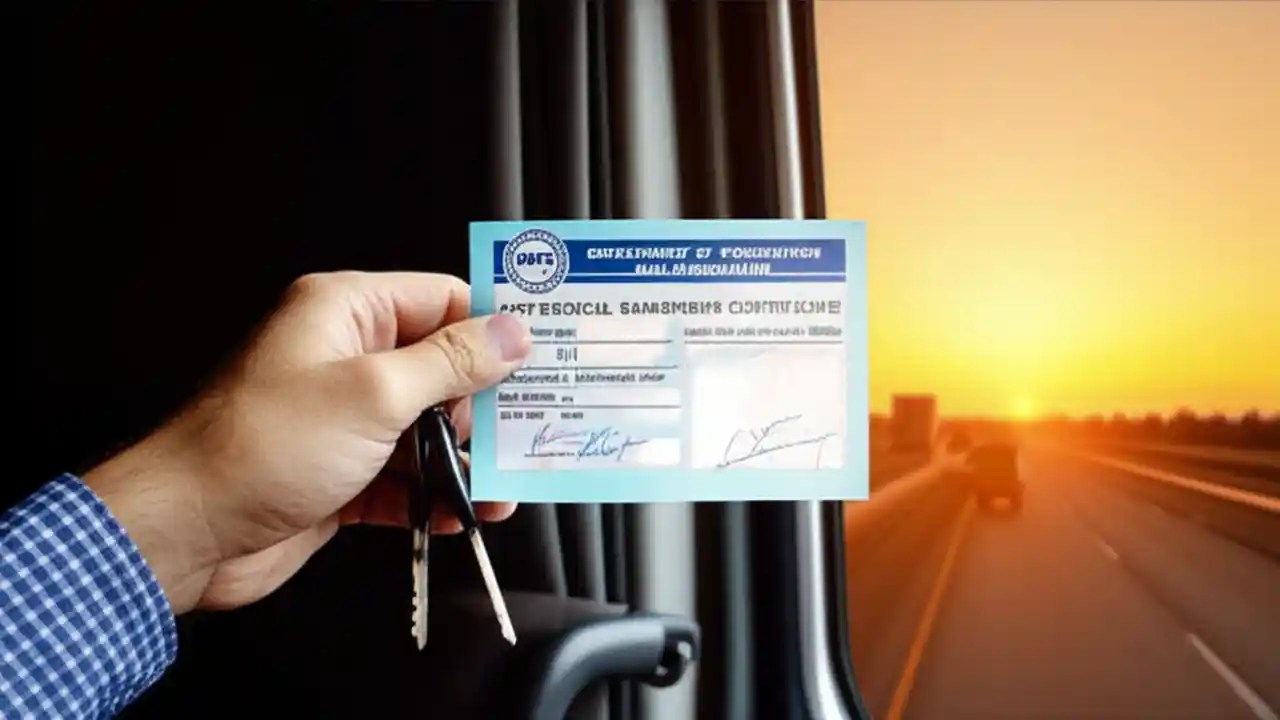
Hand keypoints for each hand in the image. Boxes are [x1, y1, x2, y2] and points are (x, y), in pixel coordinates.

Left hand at [84, 272, 530, 613]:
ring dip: (467, 458)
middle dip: (487, 402)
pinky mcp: (340, 474)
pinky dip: (436, 497)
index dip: (493, 325)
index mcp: (345, 314)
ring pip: (427, 429)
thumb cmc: (259, 447)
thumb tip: (510, 332)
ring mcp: (342, 420)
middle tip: (531, 425)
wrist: (185, 534)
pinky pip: (404, 479)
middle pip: (441, 368)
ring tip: (506, 481)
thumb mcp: (374, 393)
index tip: (543, 351)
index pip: (440, 300)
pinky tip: (465, 515)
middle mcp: (345, 359)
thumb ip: (450, 363)